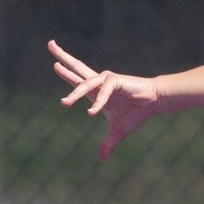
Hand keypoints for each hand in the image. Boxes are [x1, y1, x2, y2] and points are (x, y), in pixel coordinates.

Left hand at [50, 40, 158, 161]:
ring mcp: (106, 80)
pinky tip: (92, 112)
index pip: (77, 78)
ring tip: (64, 104)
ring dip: (74, 94)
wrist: (153, 103)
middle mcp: (98, 82)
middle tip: (49, 44)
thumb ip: (107, 144)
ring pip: (84, 84)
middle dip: (62, 55)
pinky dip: (98, 102)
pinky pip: (102, 92)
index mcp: (96, 90)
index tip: (54, 64)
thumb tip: (103, 160)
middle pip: (77, 66)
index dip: (65, 72)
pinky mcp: (115, 81)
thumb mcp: (117, 132)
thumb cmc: (136, 113)